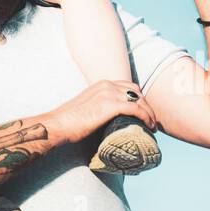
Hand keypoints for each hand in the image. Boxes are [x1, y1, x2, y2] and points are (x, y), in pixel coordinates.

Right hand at [44, 79, 158, 147]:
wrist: (57, 124)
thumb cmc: (68, 121)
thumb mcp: (86, 108)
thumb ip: (98, 107)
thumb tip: (105, 120)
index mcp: (101, 84)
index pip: (128, 86)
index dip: (138, 98)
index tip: (144, 112)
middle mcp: (106, 85)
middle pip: (136, 91)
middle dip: (146, 104)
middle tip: (150, 120)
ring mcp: (109, 94)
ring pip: (139, 100)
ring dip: (149, 112)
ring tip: (152, 125)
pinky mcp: (110, 106)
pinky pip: (136, 109)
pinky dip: (146, 117)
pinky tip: (149, 126)